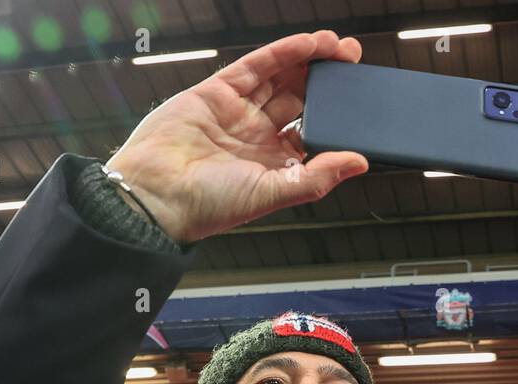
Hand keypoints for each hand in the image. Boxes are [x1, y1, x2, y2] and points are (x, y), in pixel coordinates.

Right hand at [105, 31, 368, 243]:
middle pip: (299, 99)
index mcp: (271, 164)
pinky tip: (308, 43)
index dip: (336, 116)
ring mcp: (236, 112)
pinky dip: (281, 52)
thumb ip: (317, 177)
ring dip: (309, 60)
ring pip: (280, 78)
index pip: (312, 133)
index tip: (361, 102)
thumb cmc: (209, 206)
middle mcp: (255, 136)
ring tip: (338, 46)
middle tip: (354, 61)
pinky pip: (255, 66)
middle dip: (327, 80)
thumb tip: (360, 162)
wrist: (156, 195)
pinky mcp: (216, 91)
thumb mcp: (272, 193)